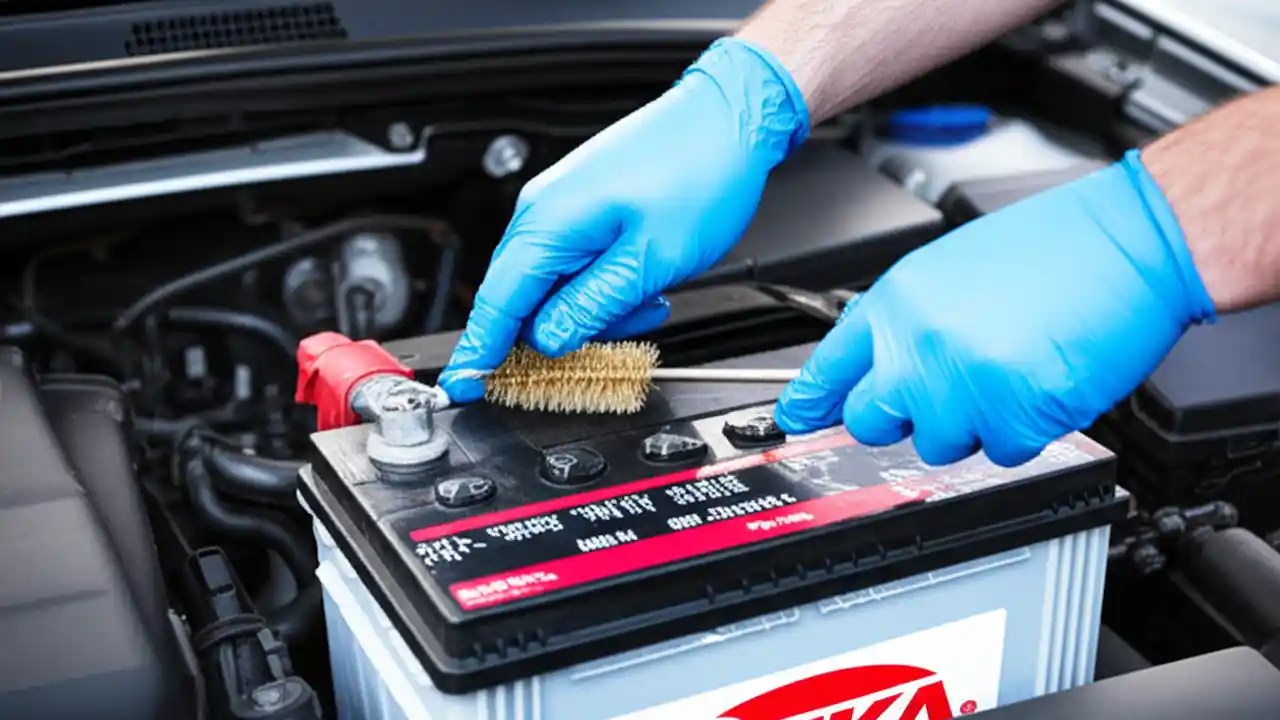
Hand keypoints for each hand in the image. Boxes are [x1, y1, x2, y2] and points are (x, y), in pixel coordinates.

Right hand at [439, 38, 808, 401]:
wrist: (730, 118)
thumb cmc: (700, 174)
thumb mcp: (650, 262)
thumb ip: (592, 307)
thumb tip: (549, 341)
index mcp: (548, 225)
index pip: (496, 305)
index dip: (480, 352)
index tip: (464, 386)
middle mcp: (543, 212)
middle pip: (525, 300)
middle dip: (567, 331)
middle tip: (621, 334)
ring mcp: (561, 206)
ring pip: (556, 286)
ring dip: (597, 308)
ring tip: (651, 295)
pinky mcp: (583, 206)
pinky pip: (576, 264)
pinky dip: (605, 285)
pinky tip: (644, 280)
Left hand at [774, 150, 1215, 466]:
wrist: (1131, 242)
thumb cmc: (1056, 249)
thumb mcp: (952, 270)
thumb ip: (909, 321)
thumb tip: (882, 366)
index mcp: (898, 301)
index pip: (830, 365)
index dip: (809, 400)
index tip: (793, 422)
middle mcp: (918, 343)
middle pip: (871, 421)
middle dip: (902, 417)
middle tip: (946, 390)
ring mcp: (961, 383)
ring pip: (938, 444)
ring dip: (972, 423)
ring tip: (1010, 368)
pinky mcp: (1011, 414)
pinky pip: (1000, 452)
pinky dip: (1023, 430)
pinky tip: (1040, 382)